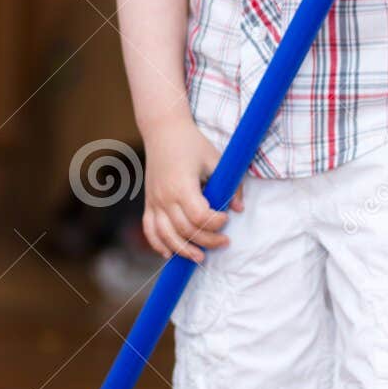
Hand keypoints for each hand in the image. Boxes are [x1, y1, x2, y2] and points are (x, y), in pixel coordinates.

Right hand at [140, 113, 244, 262]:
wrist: (163, 130)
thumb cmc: (192, 143)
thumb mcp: (216, 159)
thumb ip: (229, 185)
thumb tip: (238, 209)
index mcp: (182, 185)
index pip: (199, 216)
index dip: (215, 223)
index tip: (226, 219)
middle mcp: (165, 196)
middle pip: (186, 229)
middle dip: (207, 240)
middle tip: (224, 242)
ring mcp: (154, 201)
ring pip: (166, 235)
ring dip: (184, 250)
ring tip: (200, 257)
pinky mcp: (149, 202)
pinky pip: (150, 229)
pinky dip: (158, 244)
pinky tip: (170, 254)